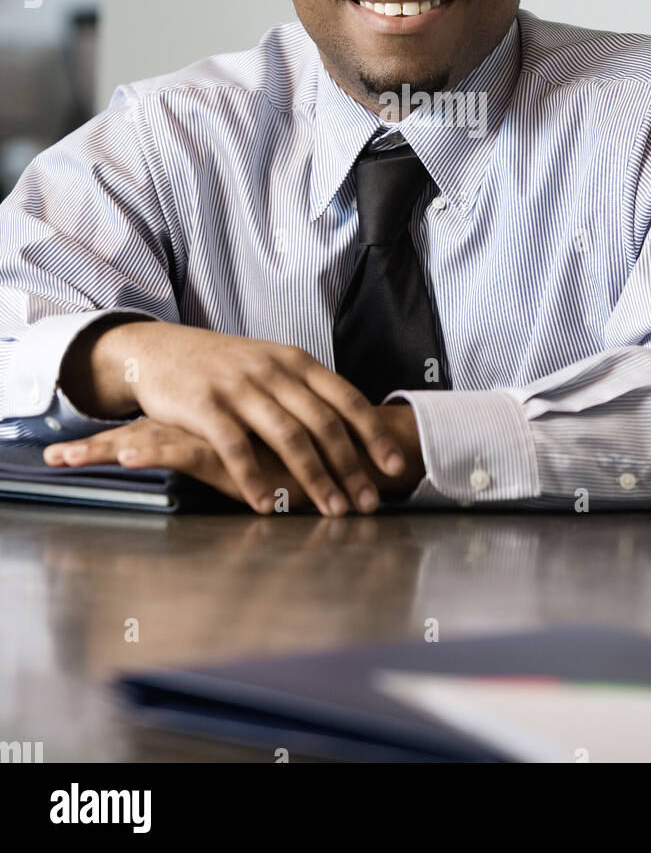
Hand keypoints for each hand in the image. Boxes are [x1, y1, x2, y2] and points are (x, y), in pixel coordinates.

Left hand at [43, 417, 312, 510]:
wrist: (349, 463)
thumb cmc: (308, 468)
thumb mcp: (265, 464)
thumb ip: (238, 460)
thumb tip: (211, 471)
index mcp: (213, 428)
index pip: (154, 428)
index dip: (112, 441)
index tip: (66, 456)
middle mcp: (212, 427)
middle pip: (143, 431)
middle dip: (93, 450)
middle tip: (52, 460)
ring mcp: (221, 436)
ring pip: (154, 437)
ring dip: (105, 451)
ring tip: (66, 458)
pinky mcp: (235, 453)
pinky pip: (186, 452)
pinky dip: (154, 451)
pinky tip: (125, 453)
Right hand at [59, 320, 409, 515]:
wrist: (162, 350)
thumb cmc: (225, 367)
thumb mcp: (272, 366)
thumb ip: (307, 393)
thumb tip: (355, 427)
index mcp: (296, 361)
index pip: (346, 397)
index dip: (373, 433)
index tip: (395, 465)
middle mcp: (273, 371)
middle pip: (323, 423)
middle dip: (351, 466)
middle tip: (369, 501)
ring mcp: (239, 387)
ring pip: (287, 436)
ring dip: (314, 477)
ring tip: (332, 509)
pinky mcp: (204, 405)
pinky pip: (235, 446)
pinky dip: (254, 478)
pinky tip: (268, 505)